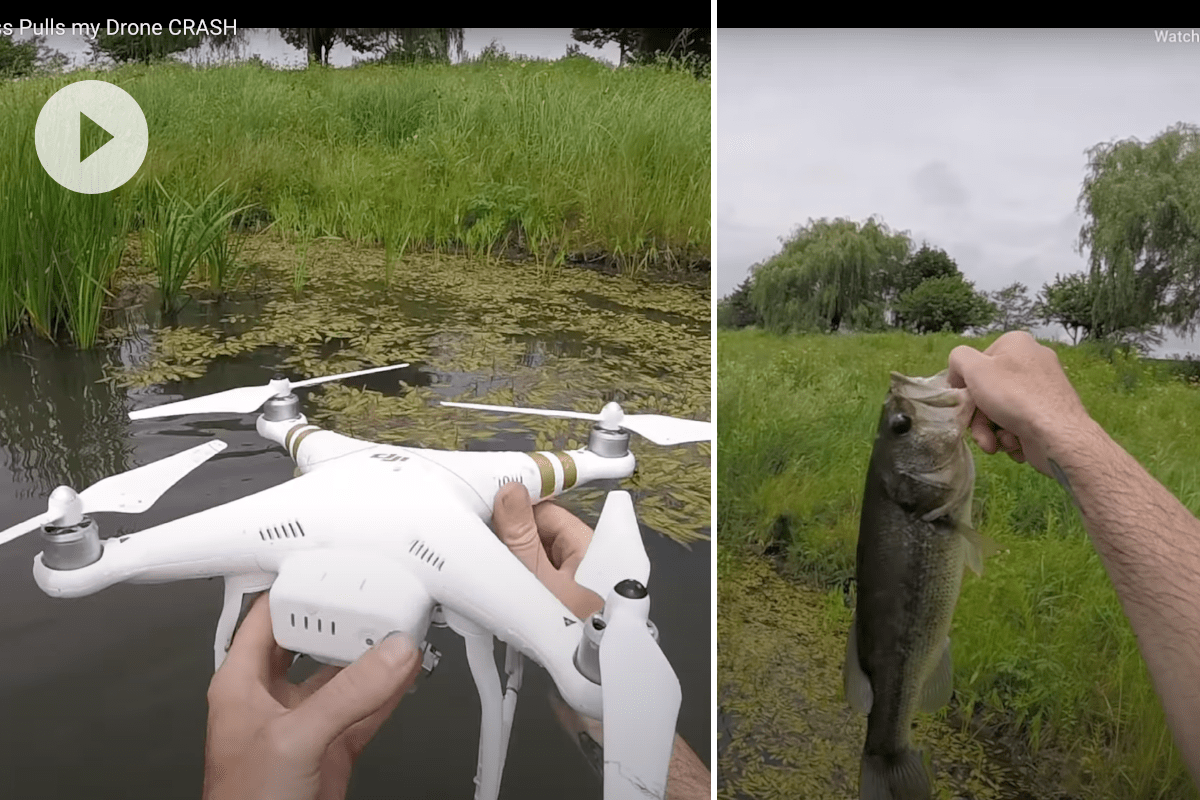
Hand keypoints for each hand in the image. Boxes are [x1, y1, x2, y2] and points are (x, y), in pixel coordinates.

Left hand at [203, 594, 420, 799]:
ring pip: (344, 674)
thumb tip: (392, 655)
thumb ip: (347, 694)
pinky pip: (366, 707)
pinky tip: (408, 670)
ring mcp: (305, 724)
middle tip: (375, 594)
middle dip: (345, 618)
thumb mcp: (294, 739)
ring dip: (372, 654)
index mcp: (241, 684)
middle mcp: (271, 699)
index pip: (267, 616)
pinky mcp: (333, 748)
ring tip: (401, 627)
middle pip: (313, 640)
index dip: (297, 588)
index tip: (332, 568)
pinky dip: (389, 689)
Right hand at [491, 482, 603, 620]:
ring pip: (537, 558)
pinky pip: (539, 581)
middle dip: (511, 541)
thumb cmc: (569, 631)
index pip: (546, 511)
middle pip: (540, 534)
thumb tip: (510, 490)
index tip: (484, 517)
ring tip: (487, 572)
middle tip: (482, 550)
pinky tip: (501, 594)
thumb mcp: (535, 578)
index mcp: (589, 543)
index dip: (515, 512)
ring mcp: (577, 581)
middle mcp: (588, 558)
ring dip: (514, 564)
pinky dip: (521, 584)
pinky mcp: (566, 602)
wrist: (589, 684)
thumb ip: (519, 535)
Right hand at [948, 330, 1093, 475]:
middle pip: (989, 390)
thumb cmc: (1013, 397)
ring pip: (1002, 409)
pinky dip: (1012, 434)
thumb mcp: (975, 369)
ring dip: (994, 430)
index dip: (966, 386)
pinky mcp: (1050, 411)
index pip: (977, 363)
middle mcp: (1033, 361)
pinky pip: (1020, 421)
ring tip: (999, 443)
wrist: (1058, 435)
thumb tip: (960, 372)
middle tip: (981, 433)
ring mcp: (1044, 387)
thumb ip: (958, 358)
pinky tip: (1015, 443)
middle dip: (980, 417)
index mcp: (1016, 343)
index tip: (964, 405)